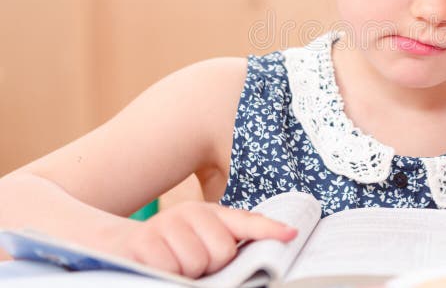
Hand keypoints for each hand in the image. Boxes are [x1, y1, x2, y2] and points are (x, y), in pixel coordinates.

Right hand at [107, 201, 296, 277]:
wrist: (113, 248)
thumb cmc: (166, 250)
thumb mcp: (197, 241)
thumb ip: (228, 240)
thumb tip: (277, 240)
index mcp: (206, 213)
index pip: (244, 221)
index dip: (268, 230)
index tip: (290, 235)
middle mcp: (187, 213)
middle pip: (221, 251)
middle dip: (208, 266)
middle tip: (189, 265)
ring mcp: (164, 225)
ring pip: (196, 263)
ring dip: (183, 274)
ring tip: (169, 266)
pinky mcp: (142, 243)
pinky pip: (169, 268)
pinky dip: (163, 275)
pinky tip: (154, 268)